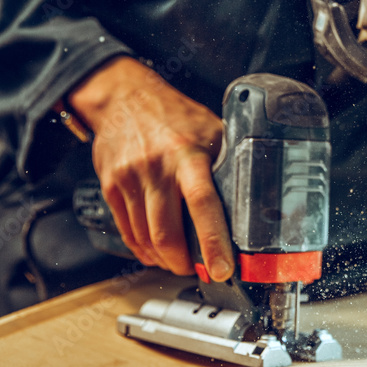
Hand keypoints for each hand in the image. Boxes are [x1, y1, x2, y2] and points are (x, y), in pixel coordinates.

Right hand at [67, 56, 233, 278]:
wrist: (123, 97)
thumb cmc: (174, 115)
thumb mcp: (211, 130)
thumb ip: (228, 161)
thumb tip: (255, 197)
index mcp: (188, 154)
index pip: (202, 203)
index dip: (213, 241)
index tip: (223, 267)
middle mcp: (156, 168)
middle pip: (167, 233)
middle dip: (184, 263)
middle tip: (201, 269)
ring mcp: (129, 179)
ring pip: (145, 239)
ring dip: (164, 259)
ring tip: (179, 261)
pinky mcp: (111, 188)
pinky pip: (127, 232)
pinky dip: (144, 250)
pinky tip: (155, 252)